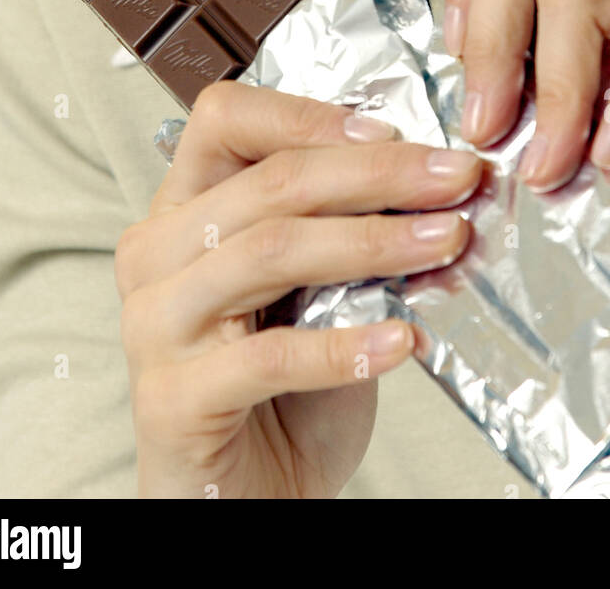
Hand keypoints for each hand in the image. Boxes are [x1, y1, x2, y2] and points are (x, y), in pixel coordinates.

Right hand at [115, 81, 482, 498]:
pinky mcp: (172, 398)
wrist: (247, 496)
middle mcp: (156, 253)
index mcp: (183, 209)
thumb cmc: (281, 390)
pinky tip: (401, 342)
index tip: (393, 129)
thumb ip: (344, 230)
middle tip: (454, 180)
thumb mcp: (314, 289)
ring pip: (270, 251)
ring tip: (443, 244)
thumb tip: (431, 180)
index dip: (308, 113)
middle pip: (270, 182)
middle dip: (377, 174)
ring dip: (372, 243)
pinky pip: (267, 358)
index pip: (225, 119)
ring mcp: (155, 325)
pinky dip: (344, 347)